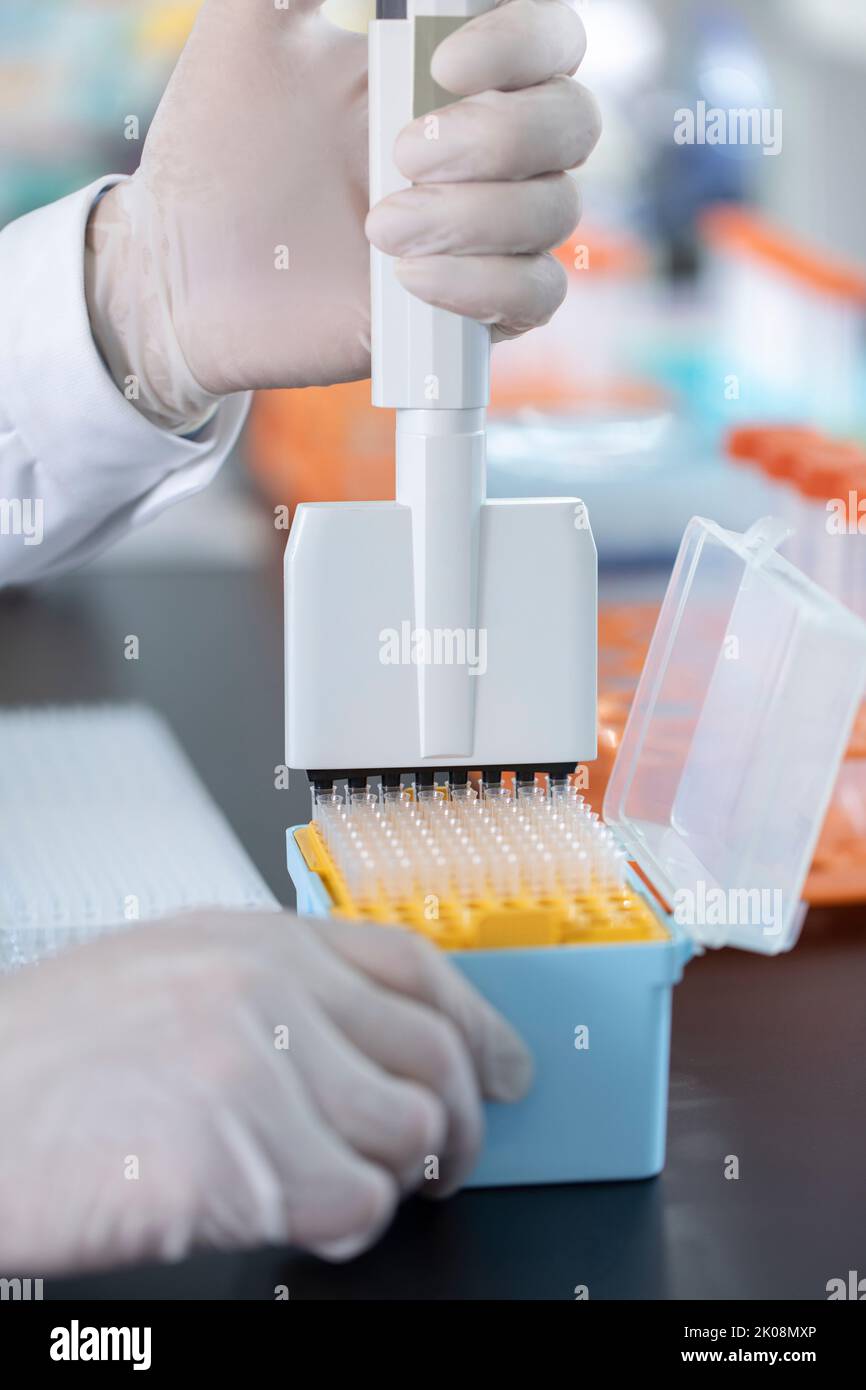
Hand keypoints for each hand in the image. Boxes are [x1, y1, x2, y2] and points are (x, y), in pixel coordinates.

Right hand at [0, 911, 530, 1272]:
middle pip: (428, 1053)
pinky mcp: (239, 1154)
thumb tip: (371, 1046)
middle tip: (449, 1164)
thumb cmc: (47, 1058)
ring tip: (348, 1192)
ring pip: (405, 1132)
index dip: (478, 1021)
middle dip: (459, 1122)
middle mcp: (266, 988)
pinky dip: (345, 1223)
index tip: (508, 1067)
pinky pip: (353, 1203)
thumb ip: (271, 993)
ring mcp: (255, 1065)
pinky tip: (298, 1216)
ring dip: (393, 1179)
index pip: (412, 965)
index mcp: (253, 939)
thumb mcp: (167, 977)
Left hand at [84, 0, 599, 427]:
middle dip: (499, 138)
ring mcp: (483, 234)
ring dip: (475, 218)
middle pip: (573, 123)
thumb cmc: (216, 150)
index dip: (524, 45)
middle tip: (398, 156)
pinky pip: (539, 295)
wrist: (184, 270)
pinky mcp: (472, 311)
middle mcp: (482, 151)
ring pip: (557, 211)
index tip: (445, 64)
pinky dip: (486, 286)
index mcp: (448, 73)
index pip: (550, 41)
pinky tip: (409, 281)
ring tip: (378, 231)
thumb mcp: (246, 32)